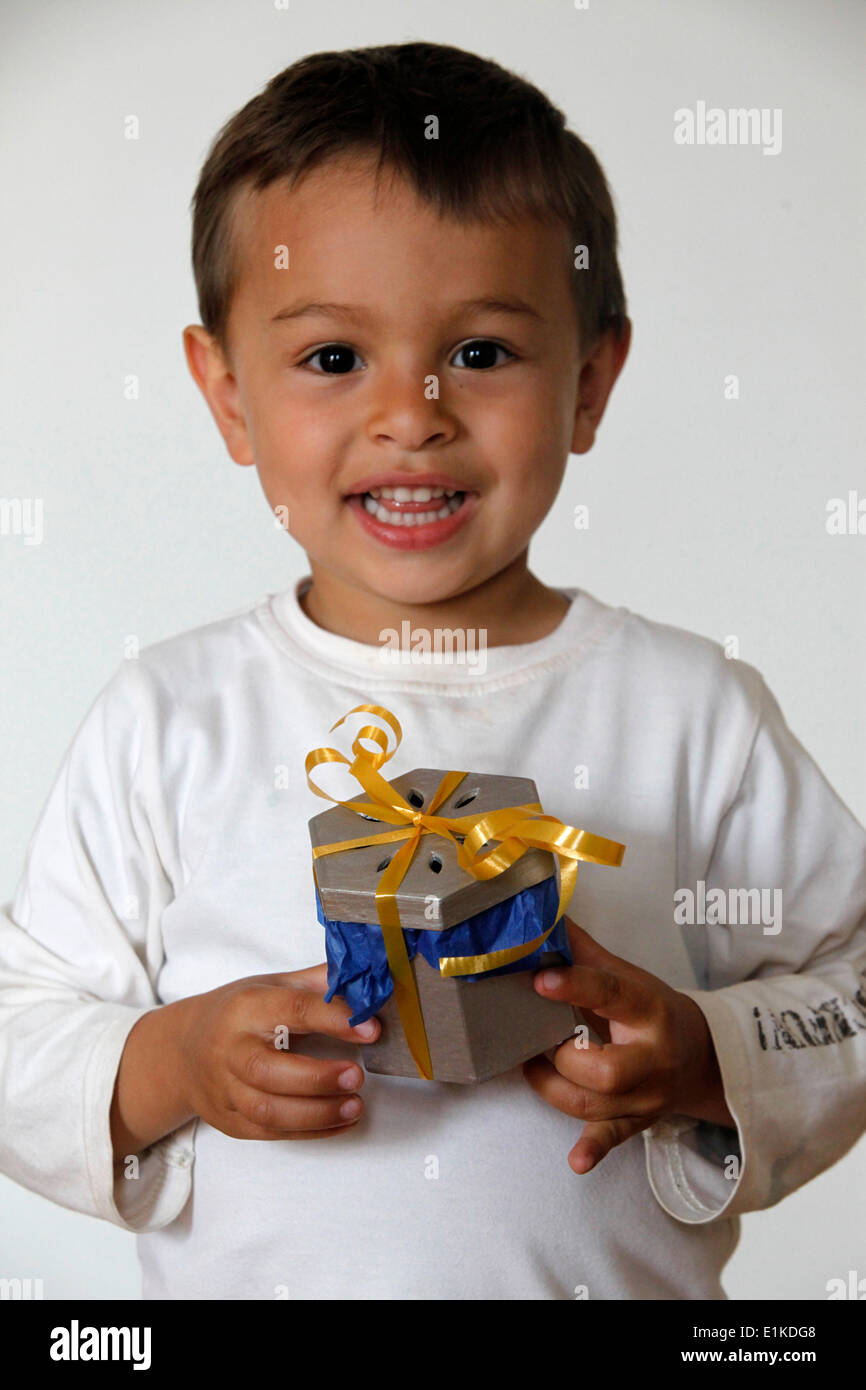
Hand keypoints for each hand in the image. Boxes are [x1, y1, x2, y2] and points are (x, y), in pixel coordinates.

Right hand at [177, 964, 380, 1140]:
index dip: (334, 1019)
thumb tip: (365, 975)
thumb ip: (318, 982)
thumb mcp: (272, 984)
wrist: (182, 1050)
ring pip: (267, 1111)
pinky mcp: (229, 1121)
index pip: (292, 1009)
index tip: (372, 1029)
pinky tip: (341, 1121)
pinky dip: (311, 1132)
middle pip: (268, 1070)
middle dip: (317, 1077)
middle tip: (357, 1076)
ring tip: (355, 1105)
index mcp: (246, 1007)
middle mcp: (230, 1049)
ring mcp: (224, 1089)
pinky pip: (270, 1133)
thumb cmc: (237, 1013)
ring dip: (317, 1113)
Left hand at [523, 918, 734, 1174]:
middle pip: (607, 1071)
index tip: (540, 978)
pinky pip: (615, 1139)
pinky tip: (576, 1161)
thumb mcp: (630, 976)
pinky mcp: (638, 1122)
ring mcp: (647, 1096)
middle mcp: (653, 1058)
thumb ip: (585, 953)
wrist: (702, 1056)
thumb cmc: (654, 1011)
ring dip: (554, 1089)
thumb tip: (545, 919)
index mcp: (650, 1010)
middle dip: (564, 1059)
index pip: (613, 994)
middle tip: (543, 1041)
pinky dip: (594, 1150)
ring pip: (597, 1106)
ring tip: (533, 1064)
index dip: (575, 985)